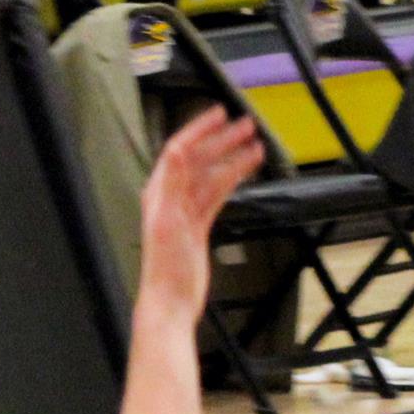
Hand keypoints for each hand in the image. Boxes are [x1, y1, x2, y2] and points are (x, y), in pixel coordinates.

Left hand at [138, 109, 263, 312]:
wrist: (171, 299)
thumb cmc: (164, 267)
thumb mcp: (167, 219)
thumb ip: (172, 183)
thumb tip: (176, 152)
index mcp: (159, 192)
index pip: (179, 150)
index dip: (199, 130)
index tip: (219, 114)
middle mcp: (170, 197)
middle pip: (199, 159)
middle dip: (222, 140)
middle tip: (246, 125)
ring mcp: (185, 211)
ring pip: (212, 175)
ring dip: (232, 159)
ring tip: (255, 146)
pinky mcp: (198, 225)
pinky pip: (217, 194)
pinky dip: (232, 180)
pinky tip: (245, 171)